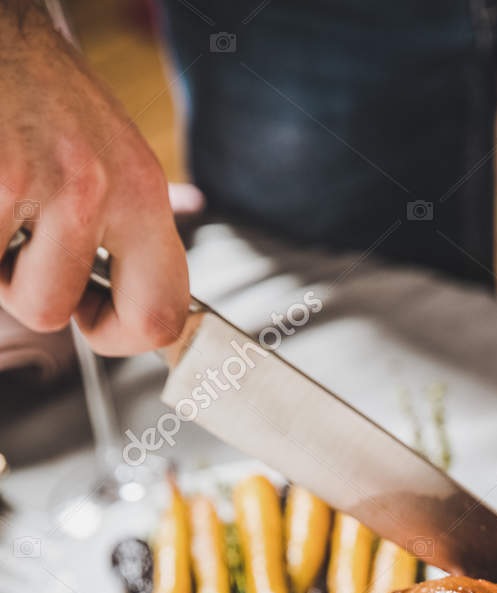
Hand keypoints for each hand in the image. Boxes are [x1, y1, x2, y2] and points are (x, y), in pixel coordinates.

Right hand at [0, 6, 188, 352]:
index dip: (118, 336)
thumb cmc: (49, 100)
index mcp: (143, 194)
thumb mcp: (116, 164)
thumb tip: (154, 324)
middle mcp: (99, 188)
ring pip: (12, 292)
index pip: (160, 317)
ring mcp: (41, 181)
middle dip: (28, 295)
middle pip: (56, 314)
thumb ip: (130, 238)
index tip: (91, 314)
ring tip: (2, 205)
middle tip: (24, 250)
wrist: (3, 33)